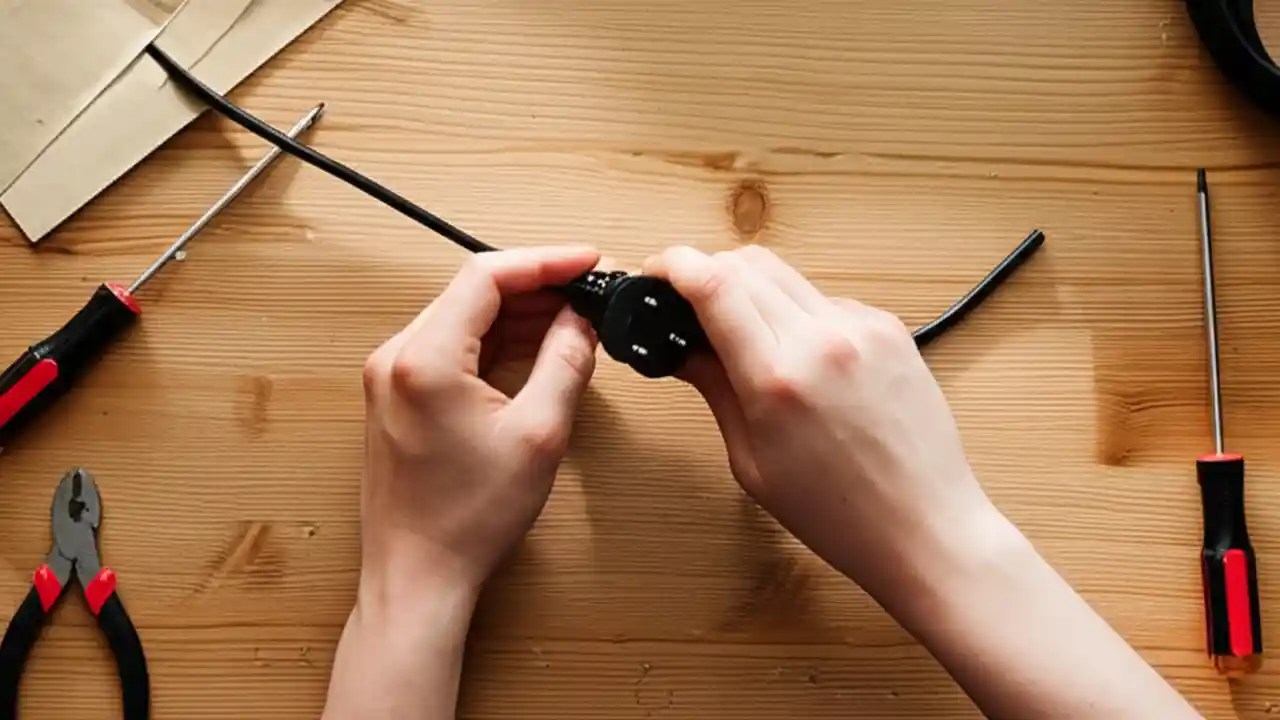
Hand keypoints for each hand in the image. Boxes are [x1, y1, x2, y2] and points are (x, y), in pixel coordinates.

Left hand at [359, 246, 599, 607]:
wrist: (418, 575)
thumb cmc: (468, 518)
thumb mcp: (539, 434)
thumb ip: (565, 363)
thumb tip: (581, 320)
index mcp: (425, 358)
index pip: (488, 275)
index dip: (546, 261)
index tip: (589, 262)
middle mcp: (396, 357)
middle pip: (473, 291)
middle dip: (537, 285)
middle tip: (589, 290)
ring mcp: (390, 376)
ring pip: (463, 317)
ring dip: (518, 312)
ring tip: (573, 317)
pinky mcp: (396, 396)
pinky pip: (450, 346)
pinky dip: (494, 339)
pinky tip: (535, 346)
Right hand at [643, 245, 994, 598]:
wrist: (926, 526)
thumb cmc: (838, 513)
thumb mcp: (752, 461)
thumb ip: (715, 389)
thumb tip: (680, 348)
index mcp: (777, 379)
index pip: (713, 284)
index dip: (673, 265)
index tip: (655, 272)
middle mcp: (823, 340)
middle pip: (747, 264)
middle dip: (707, 272)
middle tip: (690, 305)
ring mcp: (863, 329)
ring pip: (787, 276)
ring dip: (753, 291)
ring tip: (747, 339)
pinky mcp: (891, 329)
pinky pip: (826, 300)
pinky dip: (799, 314)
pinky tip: (801, 359)